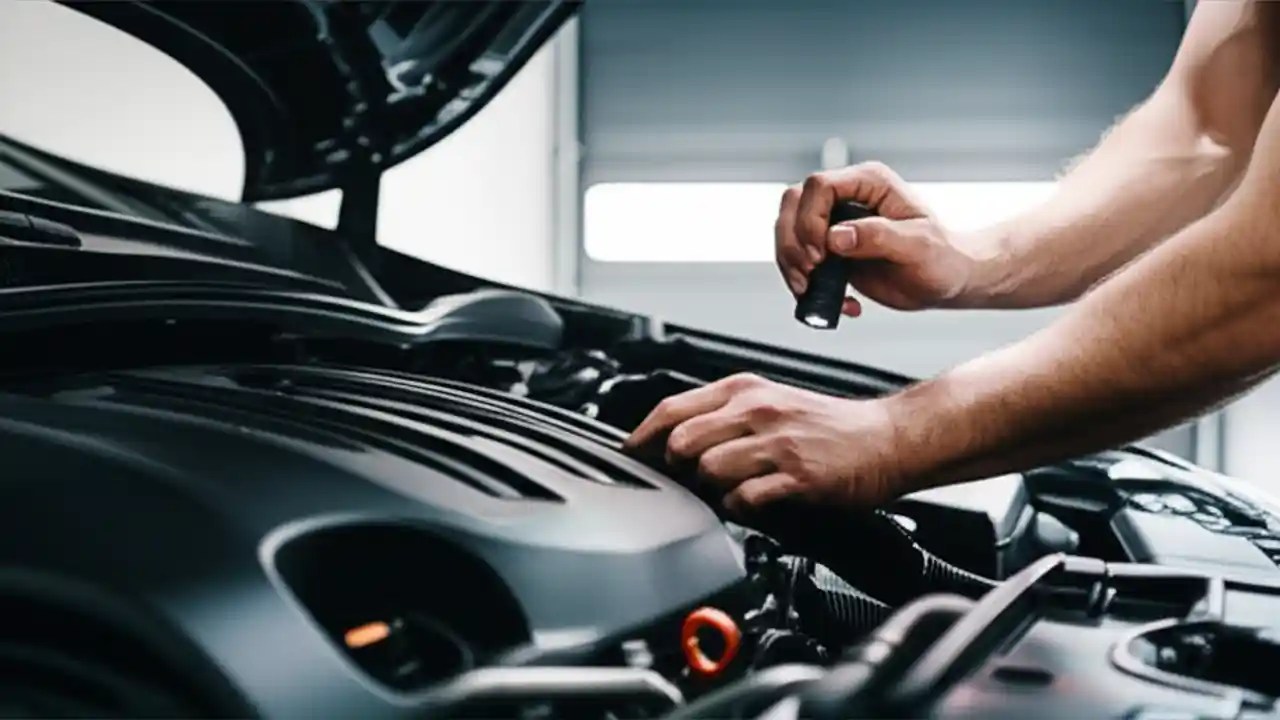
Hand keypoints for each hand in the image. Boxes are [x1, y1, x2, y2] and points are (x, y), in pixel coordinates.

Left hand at [622, 373, 905, 515]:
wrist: (885, 438)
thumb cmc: (827, 426)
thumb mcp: (770, 403)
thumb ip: (724, 416)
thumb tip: (673, 440)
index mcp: (744, 390)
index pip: (671, 409)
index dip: (642, 437)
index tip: (633, 456)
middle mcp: (757, 411)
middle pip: (681, 441)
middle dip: (676, 467)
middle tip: (690, 479)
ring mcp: (777, 443)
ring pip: (708, 471)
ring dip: (710, 490)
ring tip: (730, 491)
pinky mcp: (797, 476)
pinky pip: (745, 499)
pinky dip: (740, 509)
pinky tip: (754, 504)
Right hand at [776, 162, 976, 315]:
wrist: (945, 281)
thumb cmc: (942, 259)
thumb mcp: (918, 246)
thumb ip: (878, 236)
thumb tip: (836, 236)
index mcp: (870, 183)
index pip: (820, 186)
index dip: (811, 218)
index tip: (822, 252)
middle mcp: (848, 197)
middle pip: (793, 203)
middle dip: (792, 242)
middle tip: (809, 272)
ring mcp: (835, 222)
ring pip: (787, 230)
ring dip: (791, 263)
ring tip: (812, 289)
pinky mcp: (830, 249)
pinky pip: (798, 258)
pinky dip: (804, 282)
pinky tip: (835, 300)